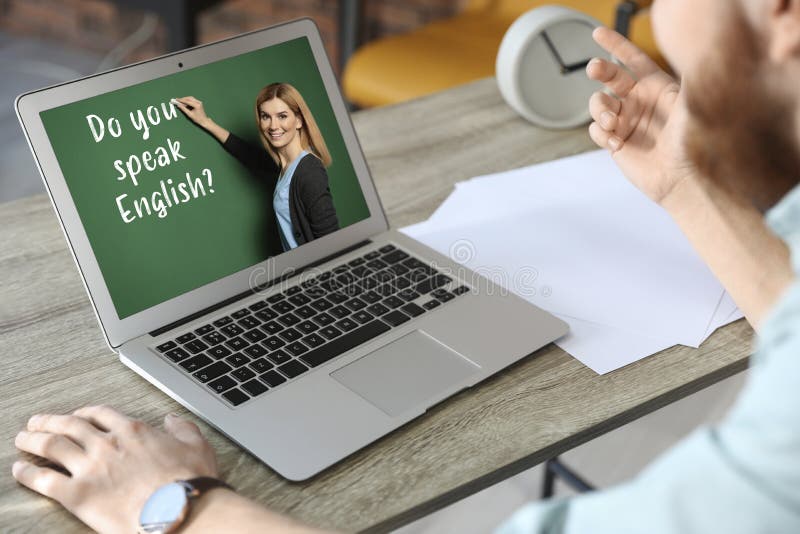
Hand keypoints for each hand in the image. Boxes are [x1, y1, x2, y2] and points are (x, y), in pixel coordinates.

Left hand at [13, 406, 218, 533]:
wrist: (180, 510)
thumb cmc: (190, 482)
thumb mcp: (196, 446)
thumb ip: (183, 429)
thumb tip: (172, 420)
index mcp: (133, 431)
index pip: (101, 414)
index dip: (84, 412)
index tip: (77, 415)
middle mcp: (107, 444)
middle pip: (70, 425)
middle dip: (50, 421)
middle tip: (38, 421)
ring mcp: (90, 468)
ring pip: (52, 445)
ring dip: (33, 439)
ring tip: (23, 438)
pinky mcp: (78, 495)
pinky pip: (44, 480)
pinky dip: (27, 473)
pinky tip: (19, 470)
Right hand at [174, 96, 211, 128]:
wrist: (204, 120)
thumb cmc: (197, 119)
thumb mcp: (189, 114)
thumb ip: (183, 109)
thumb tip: (178, 105)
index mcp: (196, 105)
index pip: (187, 101)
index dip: (181, 100)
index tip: (176, 99)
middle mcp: (198, 102)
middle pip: (189, 98)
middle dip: (183, 99)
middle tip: (177, 100)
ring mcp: (199, 102)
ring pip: (190, 98)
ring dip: (185, 99)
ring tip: (180, 102)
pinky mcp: (199, 102)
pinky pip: (192, 100)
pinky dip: (188, 101)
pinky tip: (184, 103)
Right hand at [586, 27, 696, 205]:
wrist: (683, 177)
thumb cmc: (693, 139)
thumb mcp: (692, 98)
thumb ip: (685, 69)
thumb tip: (687, 41)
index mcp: (657, 87)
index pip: (632, 59)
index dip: (616, 44)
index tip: (598, 33)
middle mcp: (639, 102)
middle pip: (610, 77)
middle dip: (599, 70)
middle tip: (594, 69)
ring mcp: (626, 122)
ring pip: (598, 103)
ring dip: (600, 109)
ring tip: (613, 122)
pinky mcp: (615, 142)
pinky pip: (596, 130)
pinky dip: (601, 134)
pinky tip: (615, 142)